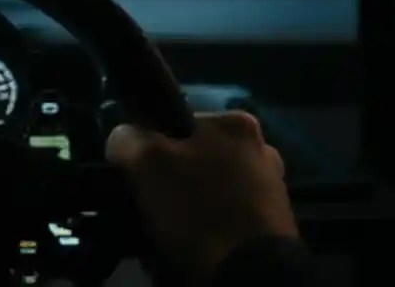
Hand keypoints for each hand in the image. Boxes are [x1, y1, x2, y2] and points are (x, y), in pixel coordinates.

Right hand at [106, 111, 296, 285]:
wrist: (249, 273)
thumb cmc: (199, 209)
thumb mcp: (148, 162)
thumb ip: (128, 139)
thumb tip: (123, 140)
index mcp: (236, 124)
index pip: (175, 124)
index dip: (149, 149)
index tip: (138, 176)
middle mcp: (261, 151)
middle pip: (192, 161)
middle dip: (168, 183)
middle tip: (147, 207)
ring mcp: (270, 191)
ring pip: (207, 193)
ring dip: (185, 210)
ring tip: (164, 233)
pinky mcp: (271, 228)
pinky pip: (222, 221)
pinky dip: (205, 232)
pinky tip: (187, 248)